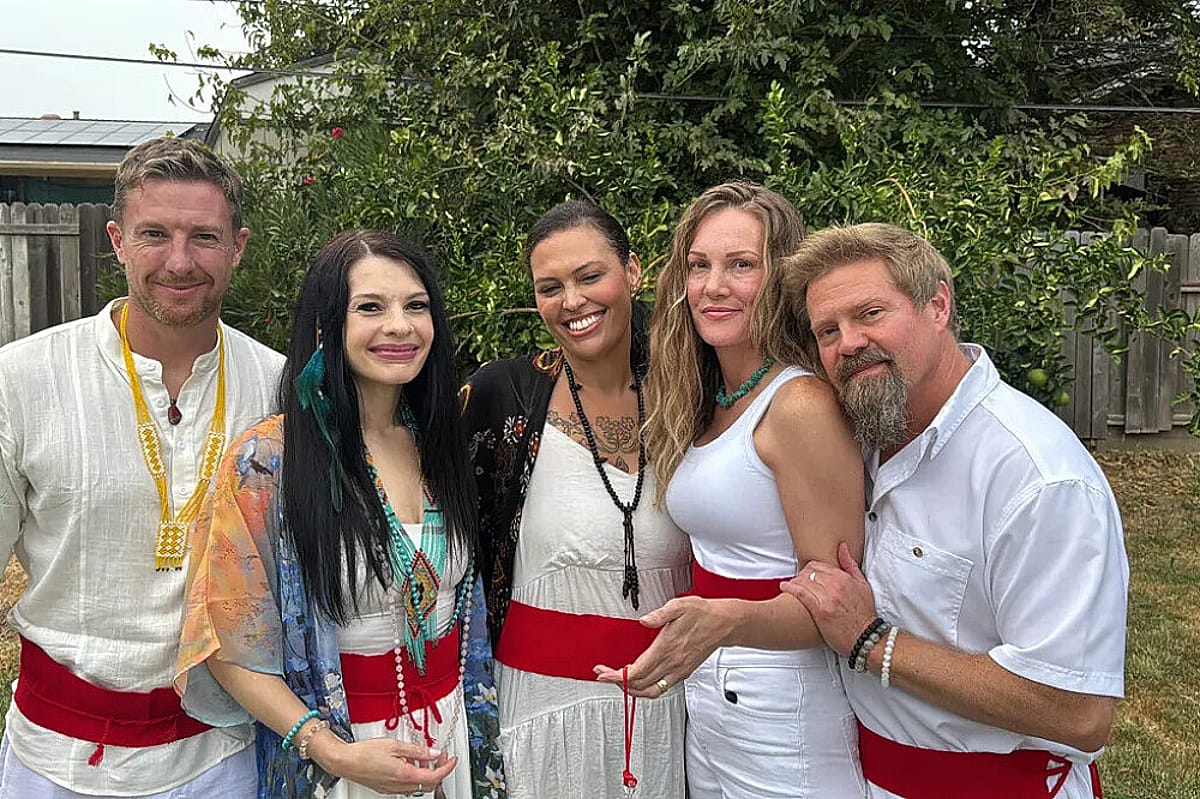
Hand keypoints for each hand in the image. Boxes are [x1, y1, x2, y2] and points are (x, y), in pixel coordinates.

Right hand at [309, 732, 455, 795]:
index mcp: (405, 774)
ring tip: (424, 755)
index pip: (435, 776)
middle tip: (441, 755)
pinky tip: (409, 762)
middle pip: (429, 783)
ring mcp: (392, 789)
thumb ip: (418, 750)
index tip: (452, 759)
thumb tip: (434, 752)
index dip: (447, 767)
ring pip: (418, 784)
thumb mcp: (395, 745)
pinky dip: (414, 774)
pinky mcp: (386, 788)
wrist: (344, 761)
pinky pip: (406, 785)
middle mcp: (400, 785)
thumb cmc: (365, 752)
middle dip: (438, 769)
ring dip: (426, 771)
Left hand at [592, 596, 733, 696]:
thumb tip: (644, 620)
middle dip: (618, 683)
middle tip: (604, 674)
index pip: (636, 672)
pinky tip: (638, 680)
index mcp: (667, 648)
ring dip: (631, 690)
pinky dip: (645, 689)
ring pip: (650, 691)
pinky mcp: (683, 673)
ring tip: (618, 680)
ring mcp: (678, 671)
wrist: (724, 624)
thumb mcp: (680, 605)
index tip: (602, 673)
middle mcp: (672, 664)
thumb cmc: (702, 614)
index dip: (616, 676)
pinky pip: (660, 688)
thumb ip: (660, 614)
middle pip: (639, 685)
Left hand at [780, 541, 877, 657]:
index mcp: (844, 577)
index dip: (809, 568)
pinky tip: (784, 587)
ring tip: (790, 585)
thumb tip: (842, 547)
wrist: (865, 637)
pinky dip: (790, 588)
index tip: (805, 573)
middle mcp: (835, 585)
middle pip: (809, 572)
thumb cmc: (864, 613)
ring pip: (803, 581)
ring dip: (795, 581)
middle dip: (801, 575)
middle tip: (797, 580)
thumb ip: (850, 565)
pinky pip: (801, 593)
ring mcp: (827, 597)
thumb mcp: (862, 585)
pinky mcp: (820, 610)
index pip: (818, 565)